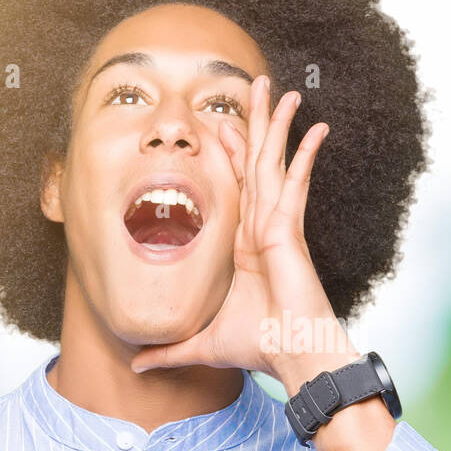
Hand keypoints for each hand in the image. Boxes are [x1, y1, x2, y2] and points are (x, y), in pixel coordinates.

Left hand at [129, 75, 357, 388]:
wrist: (292, 356)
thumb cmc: (259, 348)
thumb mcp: (200, 343)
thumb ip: (169, 350)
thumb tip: (135, 363)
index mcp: (245, 246)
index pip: (238, 188)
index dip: (230, 154)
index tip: (221, 125)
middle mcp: (263, 228)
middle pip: (257, 164)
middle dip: (255, 125)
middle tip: (256, 87)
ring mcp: (278, 225)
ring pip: (273, 162)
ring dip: (276, 125)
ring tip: (281, 90)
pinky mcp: (290, 229)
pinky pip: (296, 182)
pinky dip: (305, 154)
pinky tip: (315, 127)